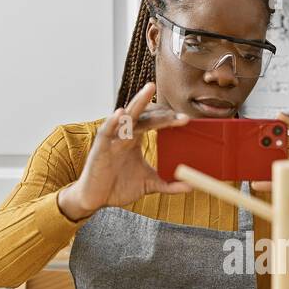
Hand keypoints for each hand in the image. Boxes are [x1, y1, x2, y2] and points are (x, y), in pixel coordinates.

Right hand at [58, 82, 189, 220]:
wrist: (96, 198)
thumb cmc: (119, 187)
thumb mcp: (148, 185)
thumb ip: (169, 185)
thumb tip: (191, 186)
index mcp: (136, 138)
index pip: (154, 122)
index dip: (169, 120)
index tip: (186, 120)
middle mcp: (125, 134)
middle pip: (143, 115)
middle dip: (161, 113)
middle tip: (180, 116)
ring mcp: (112, 138)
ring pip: (126, 116)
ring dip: (137, 102)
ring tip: (149, 90)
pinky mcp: (100, 147)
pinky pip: (106, 131)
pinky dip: (112, 122)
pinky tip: (121, 113)